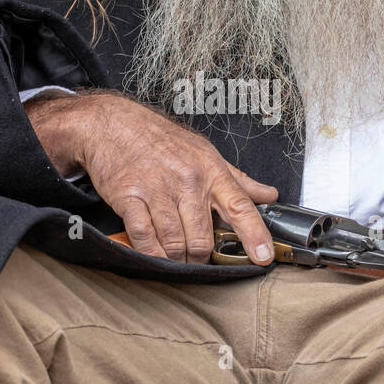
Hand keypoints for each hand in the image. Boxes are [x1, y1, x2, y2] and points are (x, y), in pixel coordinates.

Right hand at [25, 89, 277, 263]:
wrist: (114, 125)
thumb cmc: (163, 141)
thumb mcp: (206, 154)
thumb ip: (239, 180)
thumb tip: (269, 196)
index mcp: (211, 171)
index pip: (240, 206)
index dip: (254, 234)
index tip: (263, 256)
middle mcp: (187, 181)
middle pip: (202, 238)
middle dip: (200, 257)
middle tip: (196, 258)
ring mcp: (157, 190)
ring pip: (174, 243)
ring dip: (176, 258)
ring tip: (175, 256)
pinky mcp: (129, 198)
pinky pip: (144, 237)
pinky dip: (150, 253)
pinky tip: (153, 253)